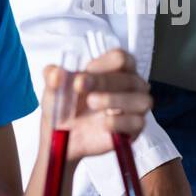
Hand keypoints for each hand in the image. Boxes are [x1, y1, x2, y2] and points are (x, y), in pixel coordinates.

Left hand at [41, 48, 150, 162]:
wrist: (61, 137)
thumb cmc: (64, 106)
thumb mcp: (53, 90)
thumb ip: (53, 77)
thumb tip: (54, 72)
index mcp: (114, 70)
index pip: (122, 58)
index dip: (104, 63)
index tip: (83, 74)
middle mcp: (130, 87)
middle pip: (131, 78)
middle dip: (104, 81)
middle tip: (79, 87)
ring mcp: (134, 109)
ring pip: (142, 101)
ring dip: (116, 100)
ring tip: (92, 103)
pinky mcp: (133, 130)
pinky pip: (138, 123)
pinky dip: (120, 122)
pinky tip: (102, 124)